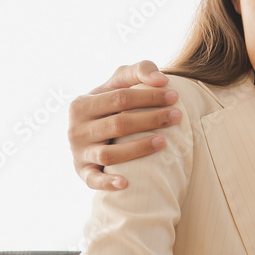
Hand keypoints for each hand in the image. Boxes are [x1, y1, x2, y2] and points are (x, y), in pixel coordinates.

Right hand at [68, 61, 180, 189]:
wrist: (91, 130)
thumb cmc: (111, 104)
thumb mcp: (119, 83)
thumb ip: (139, 70)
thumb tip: (161, 79)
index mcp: (82, 104)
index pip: (120, 98)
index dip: (149, 97)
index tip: (175, 96)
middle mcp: (76, 129)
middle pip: (118, 124)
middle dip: (151, 119)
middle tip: (178, 116)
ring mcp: (79, 153)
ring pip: (109, 154)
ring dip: (138, 149)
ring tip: (164, 142)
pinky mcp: (83, 173)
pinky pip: (93, 180)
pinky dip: (107, 183)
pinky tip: (125, 183)